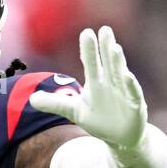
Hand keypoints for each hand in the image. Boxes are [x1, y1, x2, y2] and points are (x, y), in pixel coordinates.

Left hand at [29, 26, 146, 152]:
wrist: (119, 137)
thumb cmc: (98, 119)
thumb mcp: (73, 111)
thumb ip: (54, 103)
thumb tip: (31, 99)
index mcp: (96, 82)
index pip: (91, 63)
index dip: (88, 49)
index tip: (86, 32)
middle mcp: (110, 83)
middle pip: (107, 63)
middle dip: (105, 48)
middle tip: (104, 30)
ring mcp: (123, 93)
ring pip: (120, 74)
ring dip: (118, 62)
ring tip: (114, 48)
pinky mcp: (135, 105)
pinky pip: (132, 93)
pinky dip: (131, 85)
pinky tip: (128, 76)